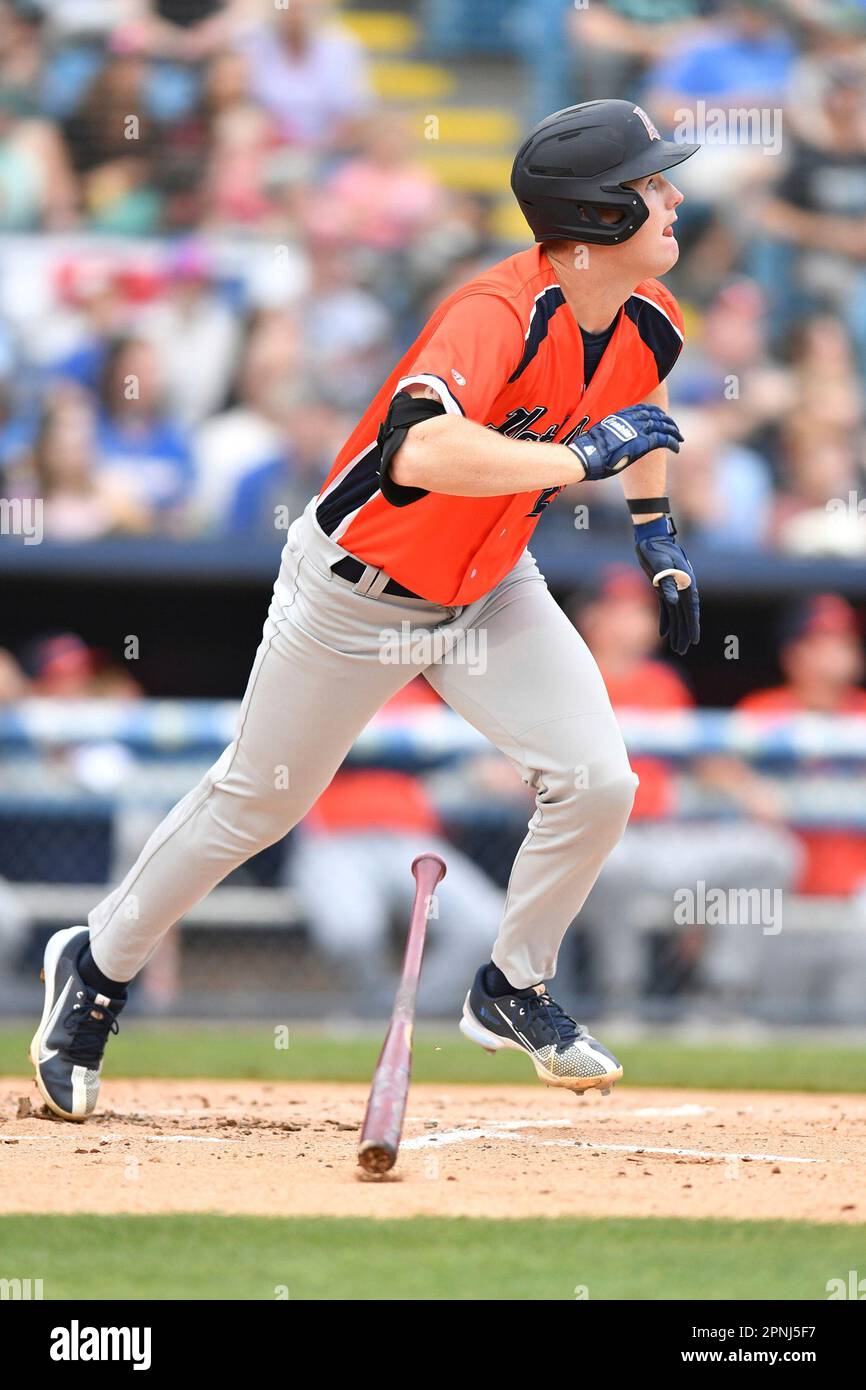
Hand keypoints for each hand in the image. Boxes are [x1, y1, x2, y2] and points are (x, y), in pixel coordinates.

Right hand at [566, 405, 682, 481]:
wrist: (588, 456)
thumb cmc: (588, 450)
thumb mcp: (598, 435)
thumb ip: (608, 432)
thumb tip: (605, 438)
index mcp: (620, 415)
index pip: (643, 409)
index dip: (655, 412)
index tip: (660, 416)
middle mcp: (631, 419)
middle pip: (656, 415)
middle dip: (667, 421)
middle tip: (673, 427)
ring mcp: (639, 429)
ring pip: (663, 426)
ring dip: (673, 431)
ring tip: (679, 437)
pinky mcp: (644, 442)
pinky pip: (664, 439)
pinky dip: (672, 442)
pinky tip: (677, 447)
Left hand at [634, 517, 699, 654]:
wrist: (650, 536)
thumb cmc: (656, 549)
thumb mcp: (660, 565)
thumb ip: (666, 584)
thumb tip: (673, 603)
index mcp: (686, 583)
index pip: (691, 609)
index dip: (692, 626)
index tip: (694, 640)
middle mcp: (682, 587)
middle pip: (685, 615)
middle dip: (684, 633)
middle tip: (682, 651)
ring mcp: (673, 588)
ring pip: (676, 614)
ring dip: (676, 630)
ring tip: (676, 648)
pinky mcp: (662, 586)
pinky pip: (666, 608)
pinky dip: (665, 621)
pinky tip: (663, 633)